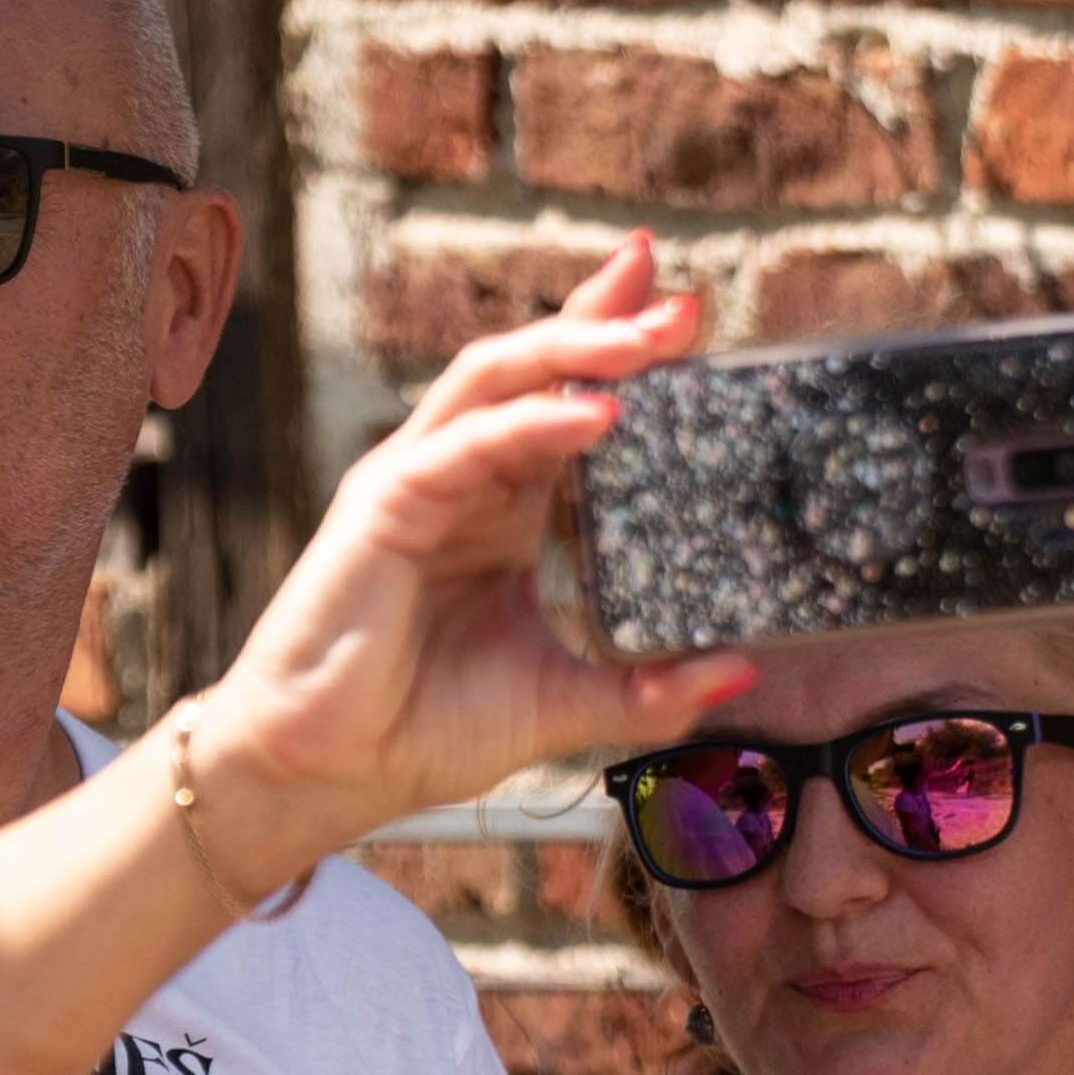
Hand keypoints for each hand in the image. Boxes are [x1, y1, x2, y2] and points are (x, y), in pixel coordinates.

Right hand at [189, 236, 738, 871]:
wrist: (331, 772)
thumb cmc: (425, 727)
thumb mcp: (564, 701)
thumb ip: (649, 687)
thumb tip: (742, 663)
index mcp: (504, 507)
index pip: (568, 400)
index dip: (619, 348)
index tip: (691, 314)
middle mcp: (462, 476)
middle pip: (535, 366)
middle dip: (607, 321)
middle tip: (685, 302)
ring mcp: (419, 479)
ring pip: (496, 379)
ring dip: (575, 348)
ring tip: (651, 336)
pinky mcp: (383, 502)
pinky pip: (466, 443)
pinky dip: (532, 420)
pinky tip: (595, 413)